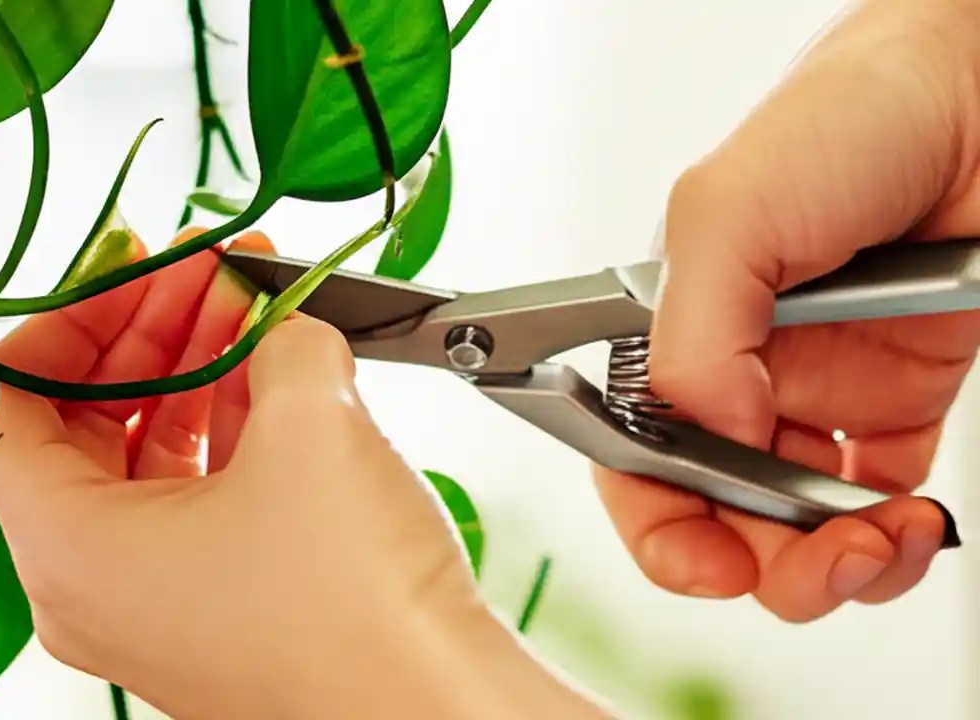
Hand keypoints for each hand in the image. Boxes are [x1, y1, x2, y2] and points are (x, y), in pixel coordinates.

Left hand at [0, 229, 607, 718]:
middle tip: (205, 271)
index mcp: (66, 549)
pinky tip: (274, 374)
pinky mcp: (214, 609)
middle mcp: (90, 586)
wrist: (441, 717)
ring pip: (140, 457)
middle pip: (75, 423)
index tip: (130, 267)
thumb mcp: (312, 428)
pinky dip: (225, 428)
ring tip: (251, 307)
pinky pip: (191, 498)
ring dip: (193, 371)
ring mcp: (153, 604)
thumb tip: (278, 316)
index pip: (2, 402)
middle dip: (146, 331)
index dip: (66, 317)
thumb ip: (278, 340)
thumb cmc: (358, 610)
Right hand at [593, 0, 979, 621]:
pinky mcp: (898, 400)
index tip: (706, 563)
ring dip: (830, 563)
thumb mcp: (728, 206)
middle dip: (756, 562)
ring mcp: (817, 391)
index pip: (631, 455)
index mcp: (671, 329)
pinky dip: (891, 539)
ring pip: (794, 527)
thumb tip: (706, 432)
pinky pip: (877, 503)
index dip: (658, 524)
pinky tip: (909, 521)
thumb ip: (691, 330)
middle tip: (807, 563)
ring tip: (874, 543)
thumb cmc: (849, 114)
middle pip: (715, 511)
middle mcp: (738, 369)